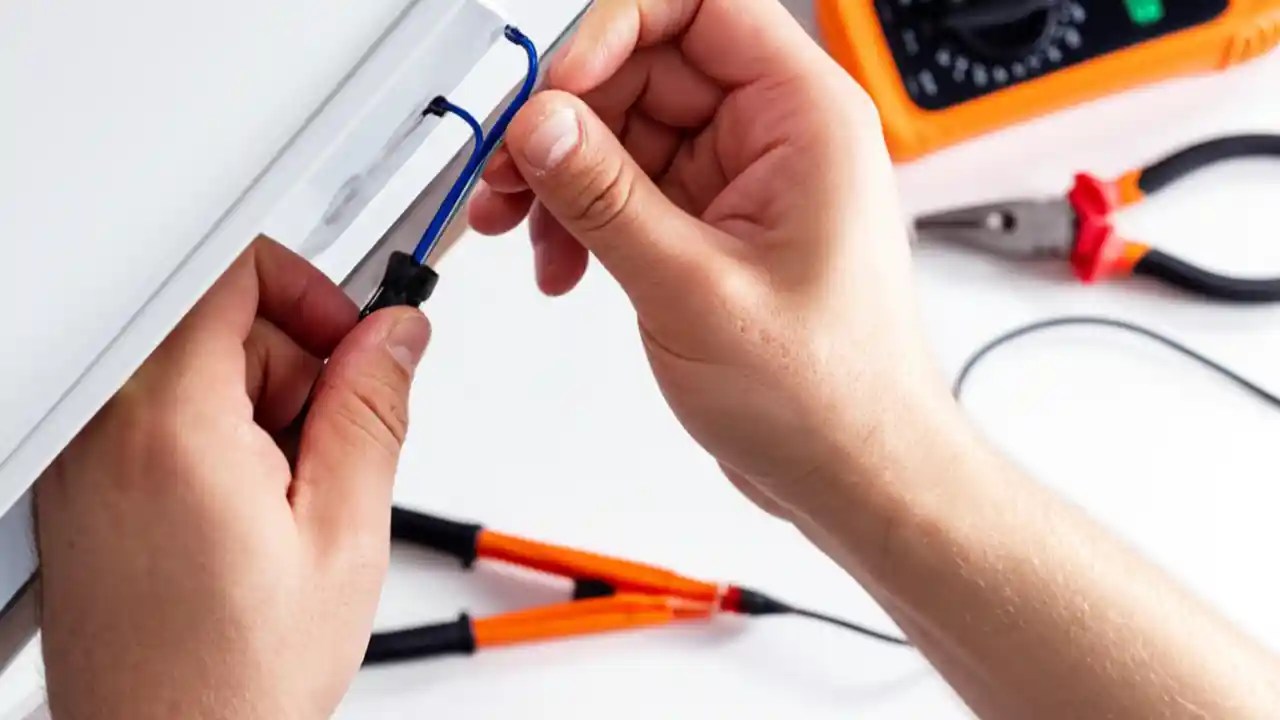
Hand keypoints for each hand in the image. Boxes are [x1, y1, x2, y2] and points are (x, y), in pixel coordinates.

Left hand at [37, 238, 428, 718]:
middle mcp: (108, 431)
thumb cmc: (237, 675)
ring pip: (195, 370)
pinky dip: (219, 441)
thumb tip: (396, 336)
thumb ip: (372, 412)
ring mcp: (87, 460)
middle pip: (219, 323)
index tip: (349, 341)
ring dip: (258, 412)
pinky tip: (247, 513)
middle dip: (293, 369)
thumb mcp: (343, 534)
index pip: (231, 271)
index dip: (309, 289)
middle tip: (327, 451)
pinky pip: (164, 419)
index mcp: (171, 424)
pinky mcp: (86, 488)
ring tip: (285, 502)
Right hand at [470, 0, 953, 519]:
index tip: (555, 90)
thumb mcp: (694, 290)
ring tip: (525, 231)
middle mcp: (778, 135)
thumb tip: (541, 123)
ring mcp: (745, 180)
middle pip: (648, 69)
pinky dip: (588, 218)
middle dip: (567, 119)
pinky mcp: (717, 226)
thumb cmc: (827, 393)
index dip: (614, 29)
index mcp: (804, 117)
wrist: (855, 470)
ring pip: (630, 131)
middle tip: (509, 174)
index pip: (700, 5)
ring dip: (566, 177)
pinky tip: (563, 264)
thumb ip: (607, 198)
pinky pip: (635, 187)